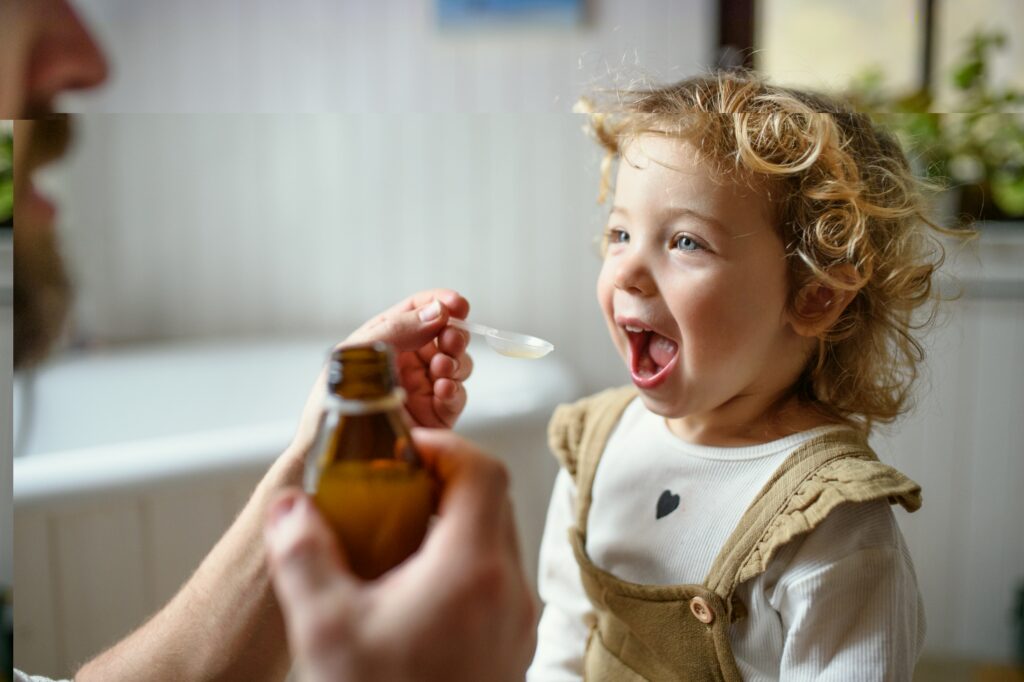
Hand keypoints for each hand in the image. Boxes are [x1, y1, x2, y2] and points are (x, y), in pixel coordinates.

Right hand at [265, 429, 537, 681]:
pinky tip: (413, 587)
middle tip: (392, 486)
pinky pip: (496, 577)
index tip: (400, 451)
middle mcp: (507, 589)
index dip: (442, 446)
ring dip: (453, 523)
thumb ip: (304, 557)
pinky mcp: (513, 644)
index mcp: (472, 571)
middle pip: (492, 500)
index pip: (482, 470)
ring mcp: (517, 619)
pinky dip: (462, 561)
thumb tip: (289, 506)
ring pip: (497, 539)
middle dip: (442, 481)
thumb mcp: (326, 631)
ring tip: (396, 536)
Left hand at [287, 289, 472, 458]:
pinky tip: (442, 390)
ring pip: (458, 364)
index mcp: (388, 339)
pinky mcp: (436, 415)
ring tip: (441, 370)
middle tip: (450, 340)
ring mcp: (424, 387)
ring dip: (456, 361)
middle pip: (446, 335)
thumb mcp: (360, 352)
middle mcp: (408, 361)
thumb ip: (399, 329)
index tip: (458, 305)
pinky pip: (457, 396)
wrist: (336, 449)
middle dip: (454, 334)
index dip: (441, 303)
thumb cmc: (337, 398)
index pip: (419, 310)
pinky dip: (455, 389)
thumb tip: (437, 312)